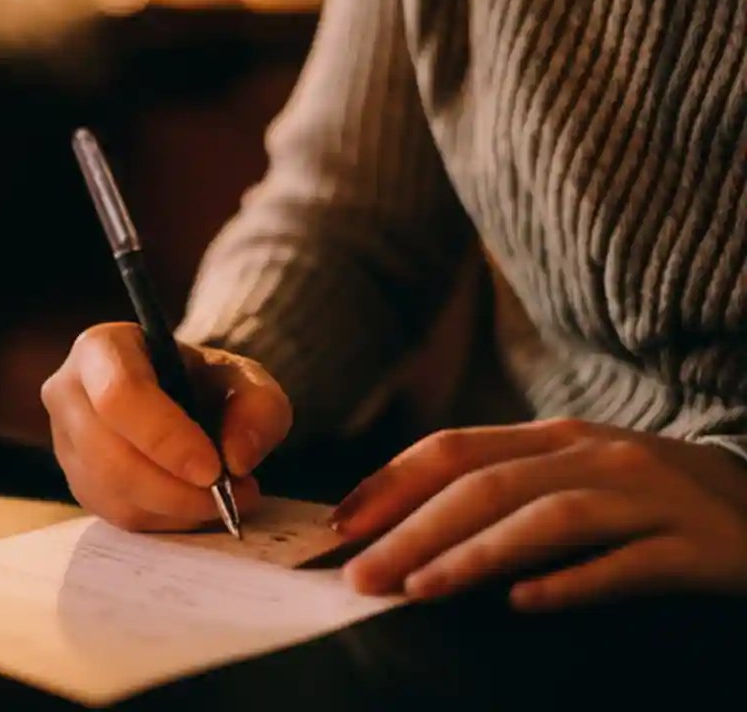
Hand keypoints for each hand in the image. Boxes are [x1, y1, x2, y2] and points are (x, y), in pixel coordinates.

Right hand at [41, 323, 291, 530]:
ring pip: (112, 493)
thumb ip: (258, 409)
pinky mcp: (77, 482)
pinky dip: (166, 520)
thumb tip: (236, 460)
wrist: (180, 400)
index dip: (165, 438)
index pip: (120, 395)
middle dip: (176, 489)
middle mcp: (68, 393)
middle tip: (231, 495)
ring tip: (224, 499)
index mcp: (102, 348)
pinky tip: (195, 505)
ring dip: (177, 509)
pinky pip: (117, 516)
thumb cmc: (206, 383)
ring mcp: (65, 442)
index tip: (213, 469)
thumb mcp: (246, 379)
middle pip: (110, 455)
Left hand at [331, 419, 746, 609]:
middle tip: (360, 574)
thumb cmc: (651, 497)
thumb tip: (409, 528)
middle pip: (487, 486)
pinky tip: (525, 604)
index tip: (341, 525)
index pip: (454, 449)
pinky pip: (628, 564)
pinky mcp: (698, 547)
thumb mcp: (573, 478)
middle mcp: (597, 455)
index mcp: (556, 436)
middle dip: (413, 529)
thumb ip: (502, 492)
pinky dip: (572, 582)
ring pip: (547, 518)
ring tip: (418, 589)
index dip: (391, 484)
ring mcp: (650, 497)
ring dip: (474, 554)